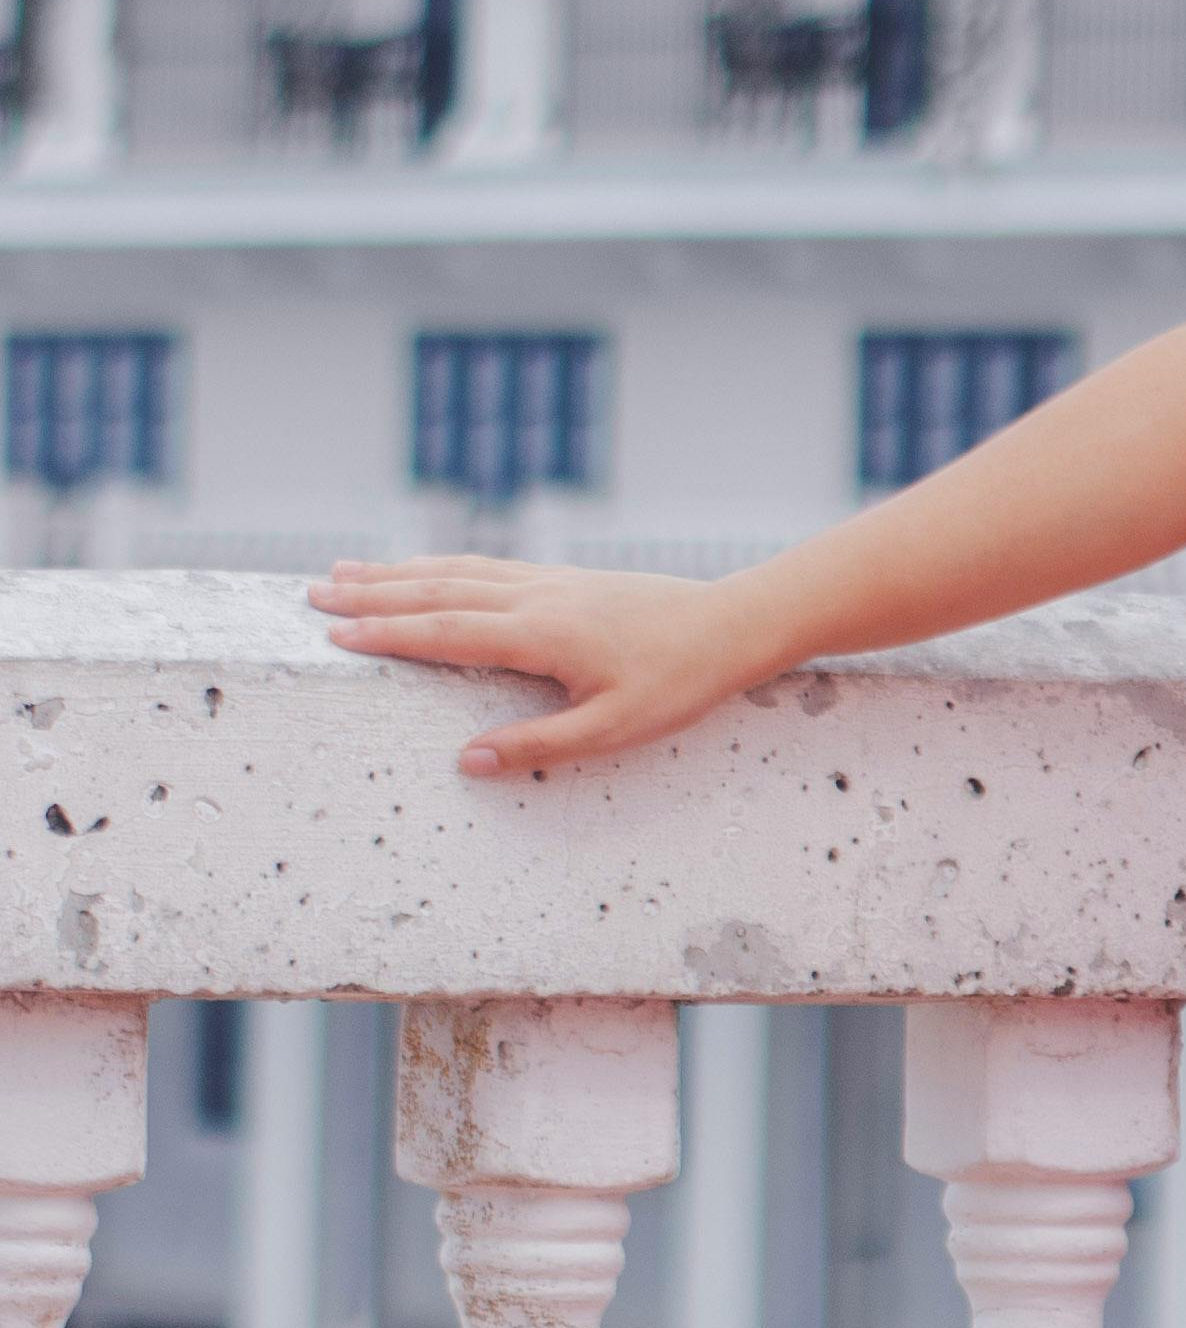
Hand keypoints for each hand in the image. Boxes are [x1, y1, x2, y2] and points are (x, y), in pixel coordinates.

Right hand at [308, 557, 778, 776]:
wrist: (729, 625)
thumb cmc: (677, 683)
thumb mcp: (613, 730)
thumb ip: (538, 745)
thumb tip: (466, 761)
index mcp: (539, 634)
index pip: (446, 632)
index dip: (389, 634)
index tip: (337, 635)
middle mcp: (534, 597)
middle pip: (437, 592)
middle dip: (373, 595)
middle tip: (314, 596)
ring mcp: (547, 582)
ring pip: (456, 572)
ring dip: (398, 573)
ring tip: (346, 572)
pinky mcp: (563, 579)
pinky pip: (486, 567)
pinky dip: (441, 566)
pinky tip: (423, 568)